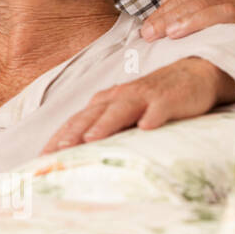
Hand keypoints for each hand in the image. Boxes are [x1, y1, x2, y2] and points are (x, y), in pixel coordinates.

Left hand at [43, 57, 234, 153]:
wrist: (192, 75)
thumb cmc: (152, 101)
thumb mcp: (125, 114)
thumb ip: (105, 130)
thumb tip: (80, 157)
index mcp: (104, 102)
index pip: (76, 121)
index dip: (58, 137)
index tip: (42, 158)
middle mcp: (118, 97)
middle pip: (91, 115)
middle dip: (73, 132)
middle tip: (58, 151)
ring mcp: (143, 96)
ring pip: (120, 110)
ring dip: (105, 124)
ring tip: (91, 139)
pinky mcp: (168, 99)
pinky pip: (159, 108)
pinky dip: (152, 116)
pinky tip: (146, 127)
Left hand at [140, 0, 234, 41]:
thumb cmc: (214, 47)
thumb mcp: (191, 22)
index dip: (164, 9)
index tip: (147, 29)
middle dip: (170, 15)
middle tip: (150, 34)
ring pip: (215, 5)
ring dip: (188, 19)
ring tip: (169, 34)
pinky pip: (229, 15)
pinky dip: (207, 22)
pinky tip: (196, 37)